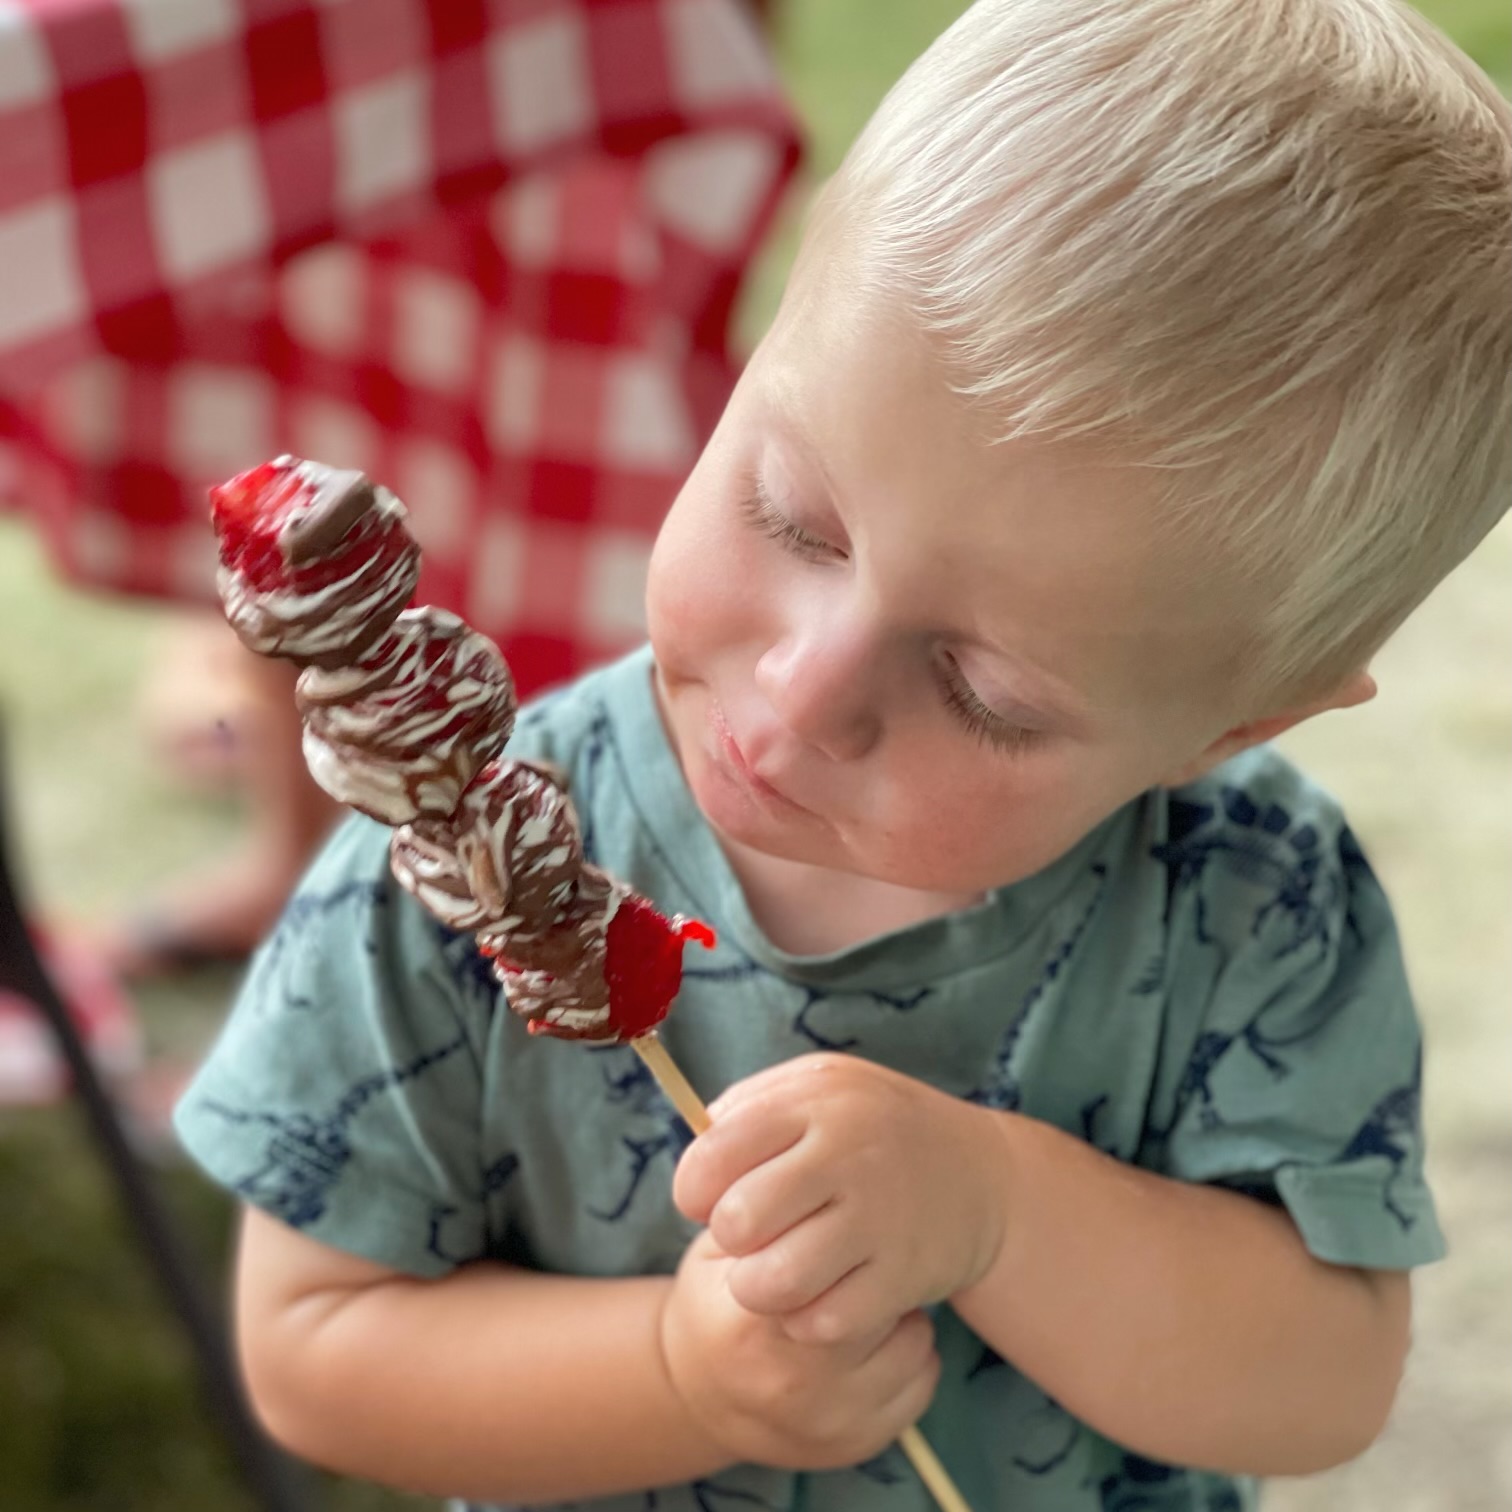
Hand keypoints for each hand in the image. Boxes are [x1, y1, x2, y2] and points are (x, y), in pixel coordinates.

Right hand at [659, 1229, 940, 1470]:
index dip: (834, 1223)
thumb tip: (792, 1150)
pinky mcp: (861, 1442)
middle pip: (870, 1299)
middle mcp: (789, 1379)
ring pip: (911, 1337)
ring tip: (863, 1291)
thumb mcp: (714, 1246)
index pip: (816, 1256)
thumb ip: (749, 1201)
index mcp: (744, 1318)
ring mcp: (829, 1420)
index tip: (831, 1210)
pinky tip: (877, 1336)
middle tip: (858, 1247)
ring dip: (896, 1309)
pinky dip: (909, 1351)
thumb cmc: (715, 1298)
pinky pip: (922, 1376)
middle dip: (872, 1264)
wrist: (703, 1395)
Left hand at [673, 1054, 1007, 1345]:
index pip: (712, 1156)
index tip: (712, 1198)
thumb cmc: (873, 1128)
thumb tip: (695, 1151)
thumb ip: (749, 1106)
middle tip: (757, 1234)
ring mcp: (879, 1217)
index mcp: (813, 1101)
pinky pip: (823, 1321)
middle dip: (732, 1239)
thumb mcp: (818, 1087)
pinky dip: (809, 1318)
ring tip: (777, 1271)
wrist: (981, 1174)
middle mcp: (847, 1154)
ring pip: (773, 1282)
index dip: (693, 1189)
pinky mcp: (903, 1275)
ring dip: (760, 1287)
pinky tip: (822, 1291)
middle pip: (738, 1222)